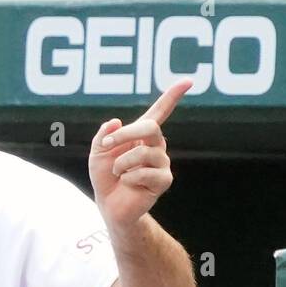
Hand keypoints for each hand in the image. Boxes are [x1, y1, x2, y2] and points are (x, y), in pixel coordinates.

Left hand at [89, 80, 190, 233]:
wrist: (109, 205)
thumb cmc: (105, 176)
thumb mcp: (97, 152)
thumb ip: (103, 135)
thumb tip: (115, 122)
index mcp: (142, 134)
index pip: (160, 111)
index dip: (173, 96)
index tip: (188, 81)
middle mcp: (156, 145)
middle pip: (150, 127)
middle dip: (124, 135)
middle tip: (107, 145)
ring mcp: (162, 162)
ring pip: (143, 153)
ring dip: (121, 164)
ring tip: (118, 174)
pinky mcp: (164, 180)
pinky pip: (146, 172)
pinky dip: (129, 178)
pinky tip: (129, 184)